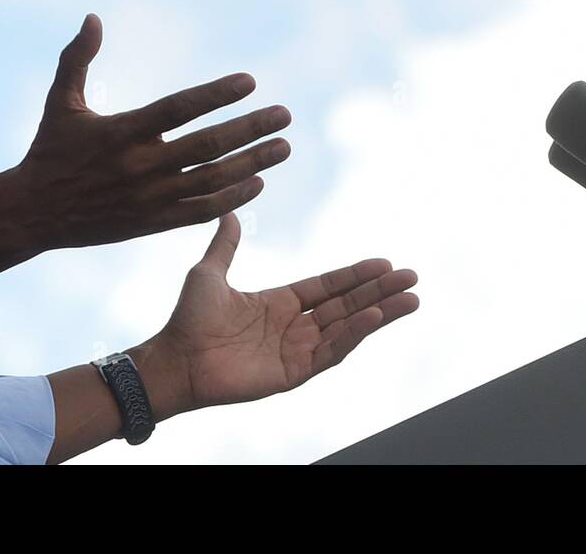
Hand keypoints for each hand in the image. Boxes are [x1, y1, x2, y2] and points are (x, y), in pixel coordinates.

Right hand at [14, 14, 291, 252]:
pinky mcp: (152, 223)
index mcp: (121, 131)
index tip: (250, 81)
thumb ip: (78, 58)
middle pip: (208, 145)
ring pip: (212, 180)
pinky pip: (201, 211)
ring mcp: (149, 198)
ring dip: (253, 163)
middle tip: (285, 115)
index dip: (216, 94)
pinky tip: (258, 183)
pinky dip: (233, 199)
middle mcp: (140, 166)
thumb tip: (93, 17)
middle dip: (251, 129)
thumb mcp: (59, 101)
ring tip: (284, 147)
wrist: (31, 215)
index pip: (179, 108)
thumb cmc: (49, 150)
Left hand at [147, 213, 419, 413]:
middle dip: (380, 291)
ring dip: (379, 312)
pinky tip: (374, 316)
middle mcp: (292, 326)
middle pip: (347, 305)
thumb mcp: (209, 272)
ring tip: (409, 298)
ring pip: (347, 328)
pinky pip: (330, 351)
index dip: (356, 275)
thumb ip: (225, 245)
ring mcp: (295, 351)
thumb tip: (229, 212)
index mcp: (279, 303)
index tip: (385, 262)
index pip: (328, 287)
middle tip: (411, 278)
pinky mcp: (292, 373)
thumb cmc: (187, 319)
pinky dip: (354, 334)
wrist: (174, 358)